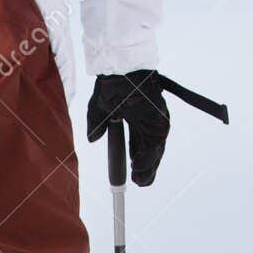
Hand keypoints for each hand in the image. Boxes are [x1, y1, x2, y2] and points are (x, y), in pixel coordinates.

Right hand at [86, 70, 169, 185]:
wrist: (122, 70)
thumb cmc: (112, 83)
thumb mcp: (98, 109)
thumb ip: (96, 124)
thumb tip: (92, 138)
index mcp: (135, 117)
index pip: (137, 143)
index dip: (135, 158)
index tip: (130, 172)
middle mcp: (147, 121)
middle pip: (147, 150)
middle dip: (144, 168)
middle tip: (138, 182)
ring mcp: (155, 121)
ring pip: (154, 150)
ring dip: (148, 168)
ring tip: (140, 181)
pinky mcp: (160, 121)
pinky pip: (156, 146)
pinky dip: (149, 160)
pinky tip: (140, 169)